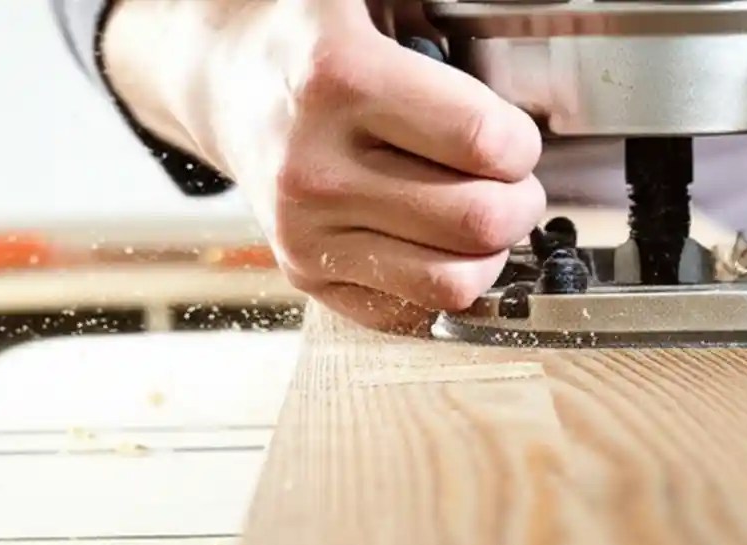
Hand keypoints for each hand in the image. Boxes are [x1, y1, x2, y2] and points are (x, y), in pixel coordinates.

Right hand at [110, 0, 544, 329]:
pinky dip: (445, 285)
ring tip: (480, 217)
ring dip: (491, 254)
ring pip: (454, 282)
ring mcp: (304, 228)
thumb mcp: (368, 0)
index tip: (514, 138)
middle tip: (510, 184)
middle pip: (479, 221)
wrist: (223, 79)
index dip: (523, 145)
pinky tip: (438, 245)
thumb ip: (439, 18)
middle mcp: (314, 164)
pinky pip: (412, 311)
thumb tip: (522, 36)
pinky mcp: (303, 272)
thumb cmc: (313, 42)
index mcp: (338, 78)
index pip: (485, 143)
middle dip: (520, 203)